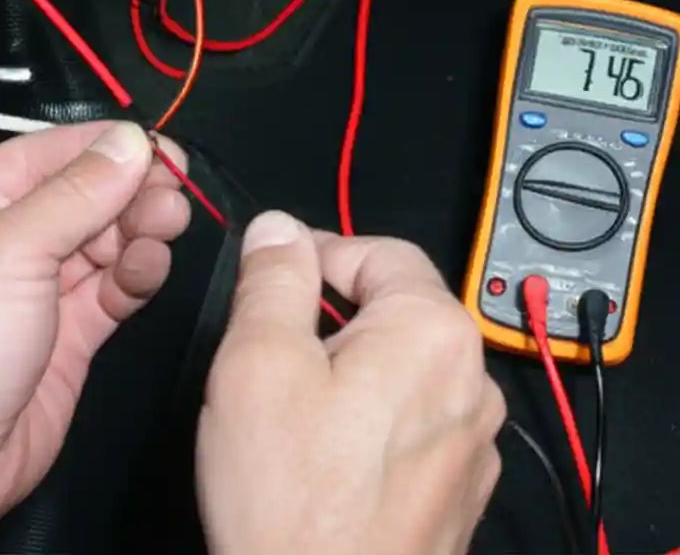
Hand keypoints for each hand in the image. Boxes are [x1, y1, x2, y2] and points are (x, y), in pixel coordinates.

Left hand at [0, 121, 190, 554]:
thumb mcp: (6, 251)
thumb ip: (73, 195)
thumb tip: (126, 145)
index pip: (40, 157)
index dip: (98, 146)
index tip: (153, 142)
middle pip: (78, 198)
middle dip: (128, 189)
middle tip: (172, 188)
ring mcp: (34, 296)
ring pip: (101, 244)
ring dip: (139, 229)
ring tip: (168, 223)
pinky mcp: (65, 340)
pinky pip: (112, 291)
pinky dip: (137, 275)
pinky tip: (152, 265)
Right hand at [198, 212, 504, 554]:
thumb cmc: (291, 498)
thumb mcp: (255, 362)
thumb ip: (272, 280)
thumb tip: (279, 229)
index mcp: (433, 333)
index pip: (378, 249)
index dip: (313, 253)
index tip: (268, 276)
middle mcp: (471, 382)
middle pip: (394, 310)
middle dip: (328, 318)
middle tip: (264, 354)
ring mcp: (470, 444)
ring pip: (401, 371)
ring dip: (348, 372)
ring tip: (288, 413)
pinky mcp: (456, 491)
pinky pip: (410, 426)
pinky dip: (368, 423)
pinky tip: (321, 459)